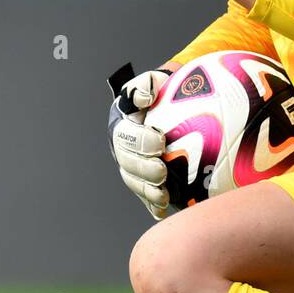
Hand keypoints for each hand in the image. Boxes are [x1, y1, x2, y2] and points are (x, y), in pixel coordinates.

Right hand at [108, 68, 171, 218]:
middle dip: (143, 168)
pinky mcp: (143, 180)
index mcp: (123, 122)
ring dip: (147, 190)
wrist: (170, 106)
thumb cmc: (164, 92)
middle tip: (162, 171)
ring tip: (163, 194)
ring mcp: (131, 164)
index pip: (127, 133)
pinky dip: (152, 205)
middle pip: (127, 161)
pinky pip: (145, 196)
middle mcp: (123, 145)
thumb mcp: (157, 81)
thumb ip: (148, 83)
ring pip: (133, 181)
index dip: (140, 140)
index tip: (160, 141)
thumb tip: (145, 96)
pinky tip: (163, 211)